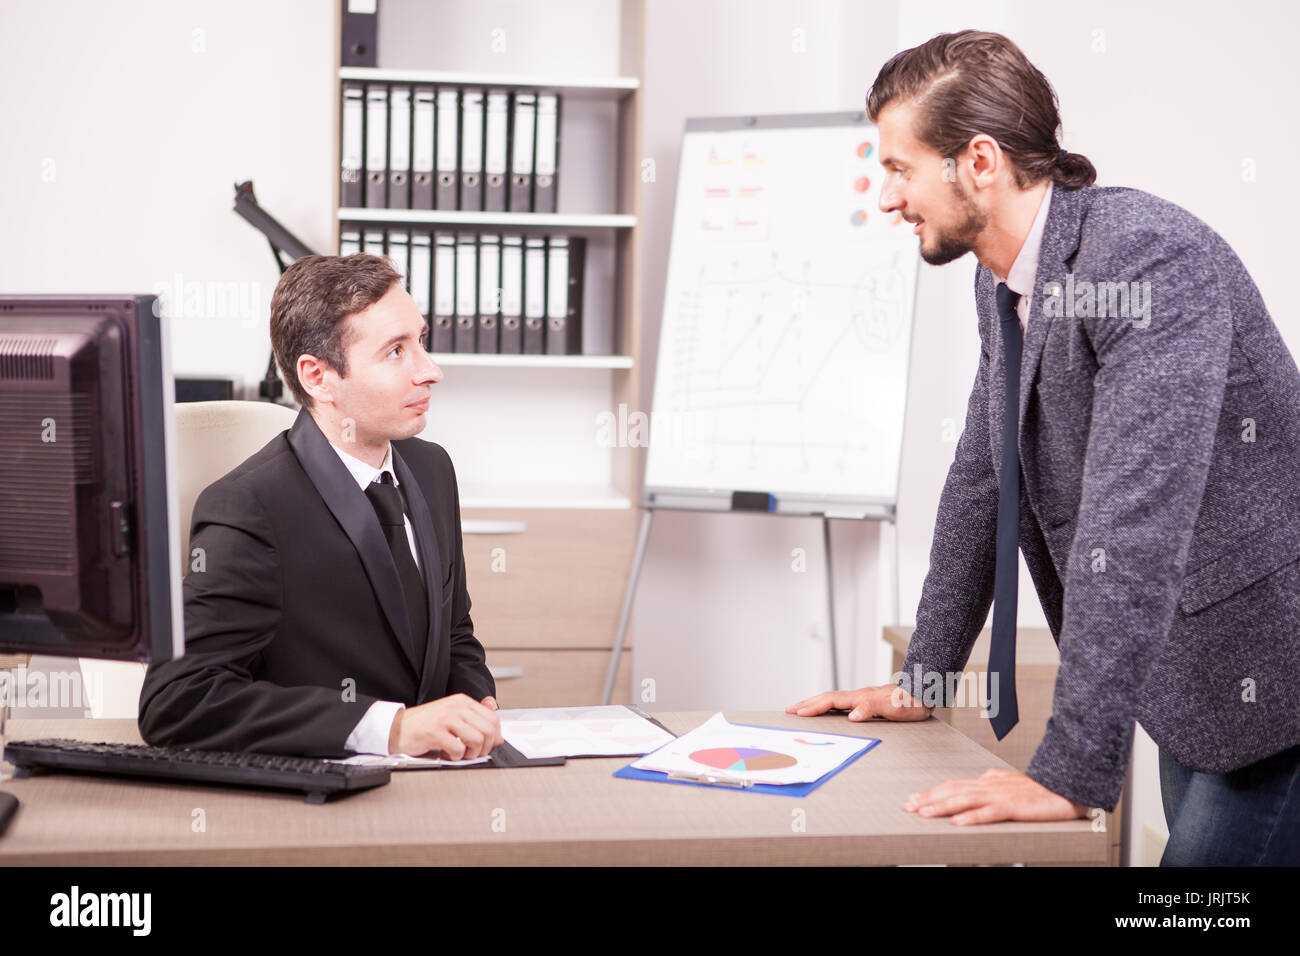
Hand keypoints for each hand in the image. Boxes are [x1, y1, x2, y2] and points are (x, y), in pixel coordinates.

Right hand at [388, 693, 503, 758]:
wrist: (397, 728)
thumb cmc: (424, 724)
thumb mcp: (453, 718)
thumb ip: (475, 724)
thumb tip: (498, 738)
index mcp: (462, 702)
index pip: (492, 718)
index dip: (495, 736)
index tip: (488, 745)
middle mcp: (455, 707)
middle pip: (488, 730)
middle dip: (485, 747)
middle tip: (473, 753)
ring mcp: (445, 719)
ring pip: (477, 740)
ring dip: (471, 753)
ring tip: (460, 753)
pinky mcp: (435, 733)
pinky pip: (458, 749)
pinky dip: (455, 757)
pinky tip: (446, 753)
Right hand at [786, 684, 933, 721]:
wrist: (924, 694)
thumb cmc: (911, 702)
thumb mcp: (893, 707)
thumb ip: (871, 709)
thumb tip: (851, 716)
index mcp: (861, 697)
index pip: (831, 701)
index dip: (813, 707)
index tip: (797, 712)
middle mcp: (859, 696)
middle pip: (827, 698)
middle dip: (807, 704)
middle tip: (789, 709)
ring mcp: (862, 698)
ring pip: (833, 700)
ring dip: (815, 704)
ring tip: (801, 709)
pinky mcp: (867, 702)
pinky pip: (842, 704)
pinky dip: (828, 706)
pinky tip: (827, 710)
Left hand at [903, 767, 1091, 824]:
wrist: (1066, 786)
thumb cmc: (1040, 786)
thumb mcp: (1011, 780)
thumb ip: (993, 780)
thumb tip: (980, 777)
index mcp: (988, 780)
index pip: (953, 784)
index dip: (932, 791)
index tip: (913, 798)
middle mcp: (990, 785)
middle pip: (953, 790)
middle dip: (929, 798)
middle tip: (909, 806)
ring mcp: (1002, 795)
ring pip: (966, 799)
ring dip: (942, 806)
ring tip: (924, 813)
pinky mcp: (1015, 806)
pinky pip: (990, 812)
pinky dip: (972, 817)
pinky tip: (957, 822)